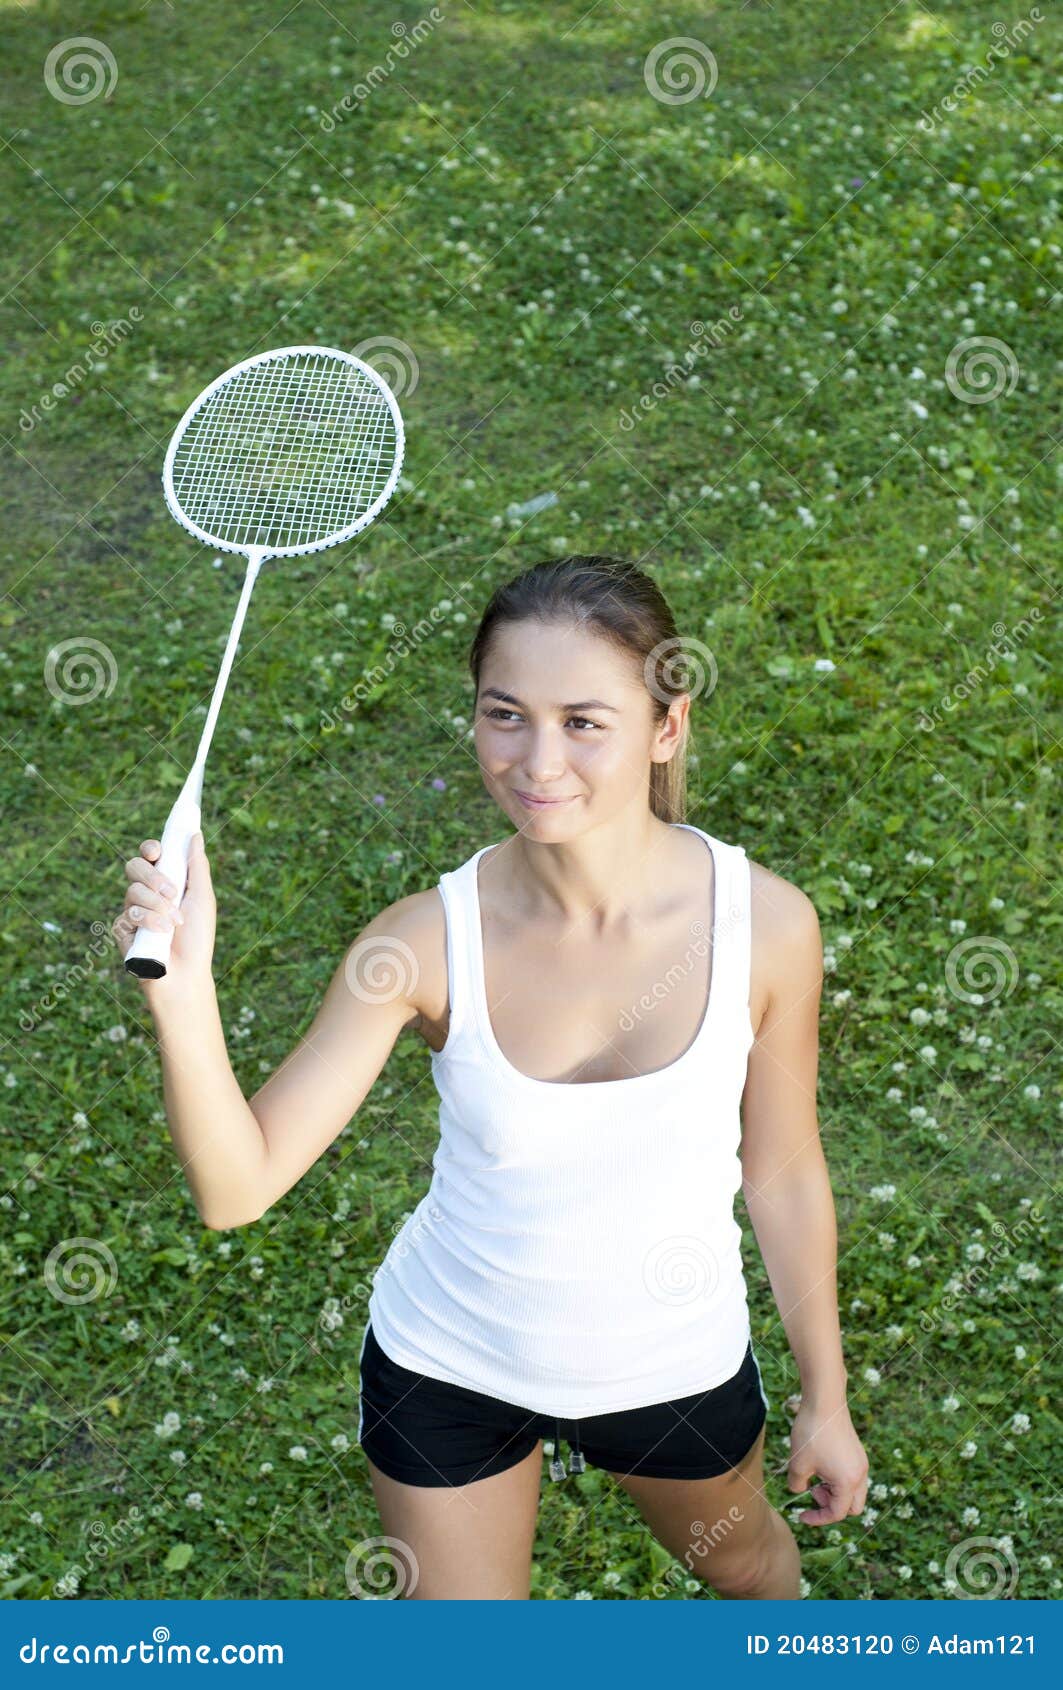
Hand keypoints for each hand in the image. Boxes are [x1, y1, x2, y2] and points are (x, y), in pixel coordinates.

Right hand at [114, 832, 216, 997]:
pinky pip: (127, 915)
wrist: (186, 975)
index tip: (157, 850)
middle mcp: (147, 894)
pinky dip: (148, 923)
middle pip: (134, 867)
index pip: (150, 856)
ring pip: (131, 891)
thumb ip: (197, 866)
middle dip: (153, 877)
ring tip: (173, 923)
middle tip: (172, 892)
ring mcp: (132, 911)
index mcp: (166, 883)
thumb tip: (195, 834)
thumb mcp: (202, 898)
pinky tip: (160, 934)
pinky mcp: (122, 930)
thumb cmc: (198, 938)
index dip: (150, 848)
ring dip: (157, 906)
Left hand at [787, 1399, 868, 1525]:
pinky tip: (820, 1464)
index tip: (801, 1515)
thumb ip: (797, 1485)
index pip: (837, 1514)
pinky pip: (852, 1476)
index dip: (818, 1518)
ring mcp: (861, 1462)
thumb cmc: (811, 1434)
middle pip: (853, 1507)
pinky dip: (838, 1479)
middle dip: (832, 1506)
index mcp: (848, 1483)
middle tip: (813, 1491)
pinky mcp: (857, 1452)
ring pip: (853, 1492)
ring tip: (814, 1476)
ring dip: (835, 1492)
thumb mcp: (798, 1464)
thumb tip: (799, 1490)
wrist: (824, 1401)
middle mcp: (860, 1475)